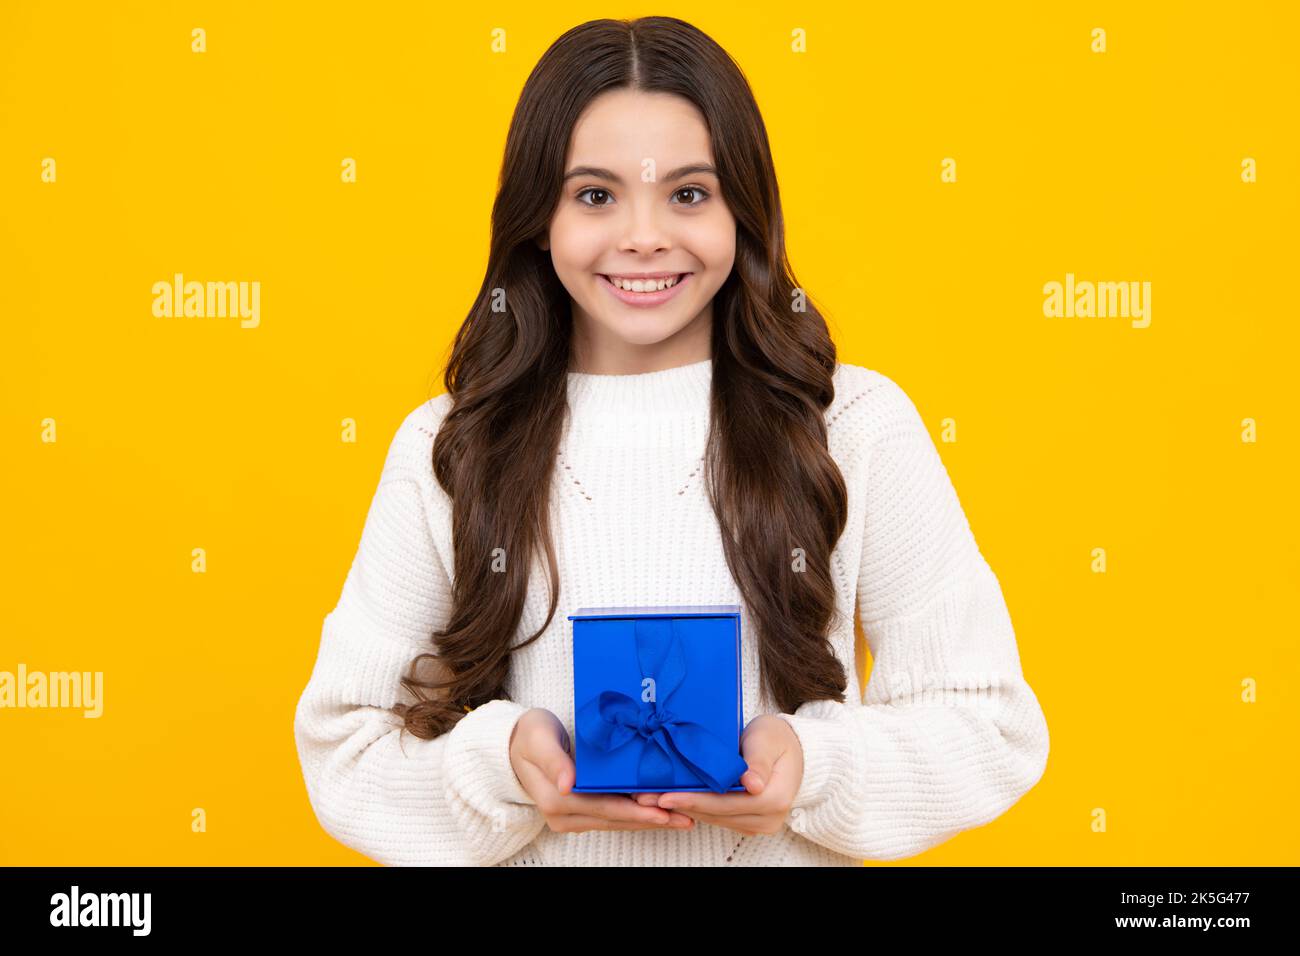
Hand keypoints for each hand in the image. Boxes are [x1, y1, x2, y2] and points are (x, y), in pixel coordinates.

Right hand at [509, 708, 695, 832]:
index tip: (662, 810)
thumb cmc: (530, 735)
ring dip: (649, 820)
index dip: (633, 811)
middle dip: (651, 819)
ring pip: (617, 821)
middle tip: (686, 817)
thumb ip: (554, 760)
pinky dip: (637, 814)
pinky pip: (612, 816)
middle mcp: (563, 816)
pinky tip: (660, 812)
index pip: (603, 808)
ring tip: (681, 817)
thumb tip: (568, 784)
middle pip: (615, 819)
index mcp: (555, 800)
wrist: (516, 742)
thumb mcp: (539, 739)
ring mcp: (571, 818)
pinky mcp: (579, 813)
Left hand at [631, 714, 803, 835]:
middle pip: (716, 814)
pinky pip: (717, 816)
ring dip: (682, 808)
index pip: (727, 803)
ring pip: (713, 818)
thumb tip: (753, 785)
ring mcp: (757, 823)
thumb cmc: (775, 738)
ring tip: (650, 798)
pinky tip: (670, 798)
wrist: (790, 748)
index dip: (695, 799)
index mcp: (774, 799)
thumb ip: (758, 761)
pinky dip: (694, 806)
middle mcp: (767, 819)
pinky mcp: (746, 822)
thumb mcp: (766, 739)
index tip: (667, 796)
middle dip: (680, 805)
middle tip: (646, 798)